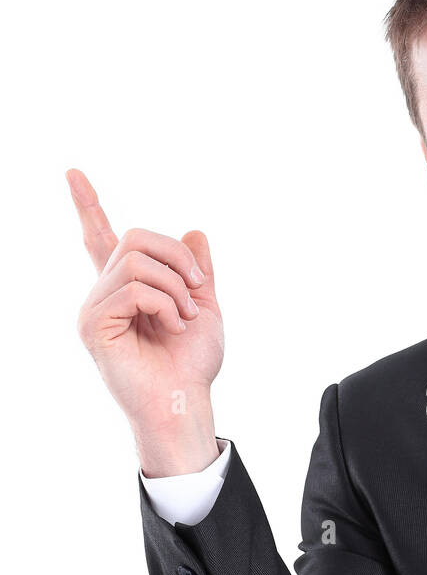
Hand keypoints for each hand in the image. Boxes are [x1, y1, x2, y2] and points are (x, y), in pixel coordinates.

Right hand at [71, 168, 224, 444]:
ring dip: (176, 286)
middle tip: (199, 290)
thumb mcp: (205, 307)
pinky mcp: (94, 325)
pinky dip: (166, 304)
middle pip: (134, 237)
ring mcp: (95, 308)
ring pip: (136, 261)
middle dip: (177, 258)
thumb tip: (194, 232)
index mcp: (127, 288)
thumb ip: (197, 272)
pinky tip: (173, 327)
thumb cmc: (192, 364)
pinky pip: (134, 288)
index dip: (89, 206)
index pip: (101, 238)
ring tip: (186, 318)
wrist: (185, 401)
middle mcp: (104, 293)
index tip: (73, 173)